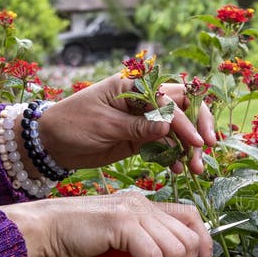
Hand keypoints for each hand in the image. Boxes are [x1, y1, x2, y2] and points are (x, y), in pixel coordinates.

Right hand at [0, 193, 212, 256]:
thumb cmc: (73, 243)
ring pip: (177, 250)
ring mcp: (134, 211)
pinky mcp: (122, 223)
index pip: (191, 217)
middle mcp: (143, 204)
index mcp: (144, 205)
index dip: (205, 244)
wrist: (42, 231)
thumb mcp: (115, 251)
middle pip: (190, 238)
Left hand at [31, 73, 215, 174]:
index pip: (171, 98)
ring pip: (178, 130)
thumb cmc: (72, 124)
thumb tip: (168, 128)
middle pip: (183, 108)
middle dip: (198, 127)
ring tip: (195, 168)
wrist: (51, 143)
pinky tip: (180, 170)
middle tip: (206, 149)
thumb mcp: (104, 124)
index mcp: (134, 86)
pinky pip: (166, 146)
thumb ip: (137, 127)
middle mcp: (144, 100)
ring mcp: (144, 120)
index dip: (187, 119)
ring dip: (189, 147)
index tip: (197, 142)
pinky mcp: (141, 139)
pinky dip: (175, 157)